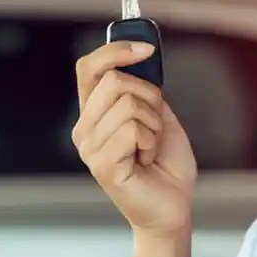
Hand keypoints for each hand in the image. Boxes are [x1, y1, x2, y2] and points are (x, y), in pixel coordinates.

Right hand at [72, 41, 196, 235]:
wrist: (173, 208)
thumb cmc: (166, 166)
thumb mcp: (159, 116)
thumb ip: (145, 89)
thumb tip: (141, 55)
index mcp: (94, 114)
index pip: (89, 67)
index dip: (115, 50)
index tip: (146, 48)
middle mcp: (84, 129)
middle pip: (115, 80)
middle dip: (149, 97)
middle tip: (154, 127)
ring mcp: (89, 147)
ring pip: (128, 104)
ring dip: (153, 125)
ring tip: (149, 149)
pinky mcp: (101, 164)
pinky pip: (132, 129)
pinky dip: (151, 142)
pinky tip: (146, 161)